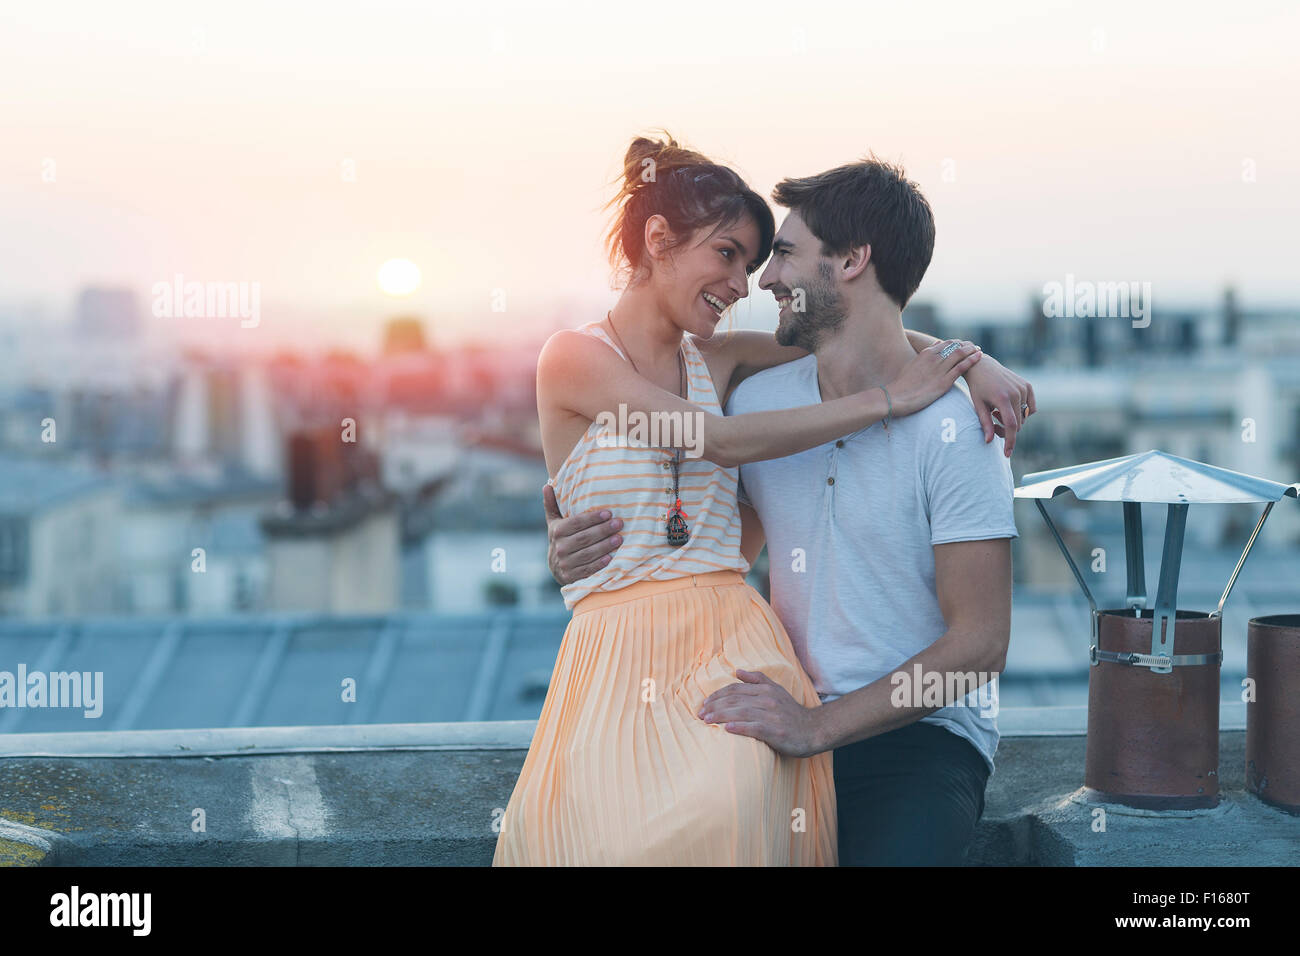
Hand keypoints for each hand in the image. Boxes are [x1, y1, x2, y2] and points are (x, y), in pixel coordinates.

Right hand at [543, 483, 622, 585]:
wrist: (556, 567)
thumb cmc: (561, 538)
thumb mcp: (555, 522)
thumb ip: (552, 504)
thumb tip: (547, 485)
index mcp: (556, 531)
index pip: (576, 523)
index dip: (593, 518)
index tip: (609, 513)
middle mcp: (559, 548)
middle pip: (584, 538)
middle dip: (603, 530)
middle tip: (619, 524)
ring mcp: (565, 564)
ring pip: (587, 554)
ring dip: (605, 546)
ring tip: (619, 538)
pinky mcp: (571, 577)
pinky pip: (588, 570)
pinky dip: (599, 564)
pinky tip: (611, 557)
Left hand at [697, 669, 824, 757]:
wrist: (814, 730)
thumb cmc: (792, 712)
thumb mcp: (776, 690)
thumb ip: (757, 679)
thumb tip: (737, 671)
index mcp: (766, 689)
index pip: (736, 689)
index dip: (718, 695)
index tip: (705, 703)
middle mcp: (768, 700)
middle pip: (735, 700)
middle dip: (714, 706)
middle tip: (700, 714)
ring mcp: (772, 715)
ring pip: (741, 712)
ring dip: (720, 716)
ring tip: (706, 721)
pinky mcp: (776, 731)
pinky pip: (754, 728)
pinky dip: (739, 727)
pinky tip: (726, 729)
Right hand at [885, 339, 981, 417]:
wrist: (896, 397)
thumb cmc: (902, 384)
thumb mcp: (912, 365)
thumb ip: (924, 356)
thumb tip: (936, 345)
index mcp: (925, 354)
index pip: (946, 344)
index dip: (957, 344)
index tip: (964, 345)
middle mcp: (933, 358)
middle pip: (955, 347)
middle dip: (966, 345)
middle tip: (974, 346)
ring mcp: (939, 369)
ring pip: (960, 354)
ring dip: (972, 350)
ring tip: (979, 350)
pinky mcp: (944, 381)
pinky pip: (962, 366)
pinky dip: (972, 360)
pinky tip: (979, 356)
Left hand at [962, 353, 1034, 456]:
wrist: (982, 366)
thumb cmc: (977, 387)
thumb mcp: (978, 405)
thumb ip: (985, 423)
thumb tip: (989, 441)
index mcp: (1003, 398)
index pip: (1011, 425)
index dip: (1010, 441)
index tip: (1007, 454)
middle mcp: (1016, 393)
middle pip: (1018, 423)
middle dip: (1006, 429)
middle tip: (993, 424)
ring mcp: (1023, 388)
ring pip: (1024, 417)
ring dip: (1013, 420)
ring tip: (997, 412)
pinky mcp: (1027, 386)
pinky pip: (1030, 407)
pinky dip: (1022, 412)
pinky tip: (1008, 407)